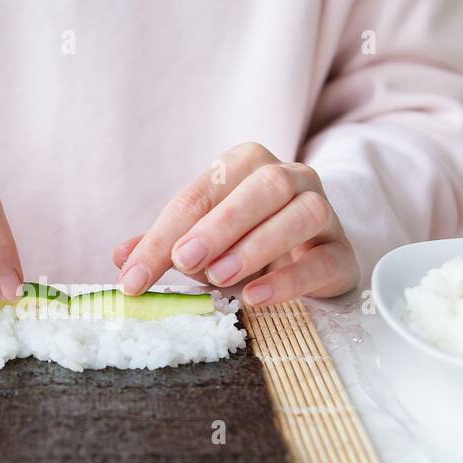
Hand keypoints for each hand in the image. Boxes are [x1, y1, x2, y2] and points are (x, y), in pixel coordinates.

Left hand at [112, 143, 358, 306]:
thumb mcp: (202, 240)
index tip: (133, 276)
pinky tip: (255, 297)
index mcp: (246, 165)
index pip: (201, 194)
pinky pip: (322, 259)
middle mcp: (290, 178)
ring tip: (220, 277)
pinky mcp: (341, 252)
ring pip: (300, 213)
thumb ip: (165, 245)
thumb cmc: (249, 240)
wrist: (312, 254)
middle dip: (219, 224)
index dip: (163, 235)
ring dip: (256, 245)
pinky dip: (288, 280)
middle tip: (185, 261)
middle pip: (262, 187)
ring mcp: (323, 212)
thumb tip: (121, 257)